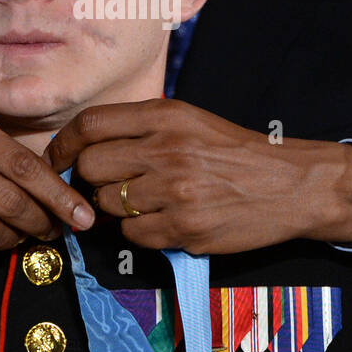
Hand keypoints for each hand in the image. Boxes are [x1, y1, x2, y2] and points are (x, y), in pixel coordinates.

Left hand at [44, 98, 351, 252]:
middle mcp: (168, 150)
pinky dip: (140, 232)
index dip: (63, 145)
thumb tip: (85, 149)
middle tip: (104, 188)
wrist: (292, 185)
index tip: (58, 160)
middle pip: (90, 168)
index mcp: (166, 117)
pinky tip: (164, 221)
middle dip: (89, 182)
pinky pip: (134, 235)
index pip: (90, 125)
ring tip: (145, 203)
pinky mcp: (185, 229)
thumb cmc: (235, 153)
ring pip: (108, 205)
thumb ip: (141, 130)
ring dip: (116, 209)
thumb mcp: (190, 122)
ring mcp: (176, 192)